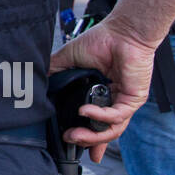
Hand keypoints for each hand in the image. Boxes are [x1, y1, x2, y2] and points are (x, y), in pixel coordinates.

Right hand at [49, 19, 159, 161]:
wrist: (122, 32)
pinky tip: (85, 111)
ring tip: (74, 135)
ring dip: (92, 136)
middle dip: (86, 141)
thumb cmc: (102, 41)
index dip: (85, 137)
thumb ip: (55, 73)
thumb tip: (40, 86)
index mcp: (100, 95)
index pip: (94, 122)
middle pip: (102, 131)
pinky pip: (116, 116)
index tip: (69, 143)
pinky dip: (99, 116)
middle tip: (68, 140)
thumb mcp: (69, 59)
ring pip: (111, 130)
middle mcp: (113, 102)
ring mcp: (124, 102)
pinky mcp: (133, 100)